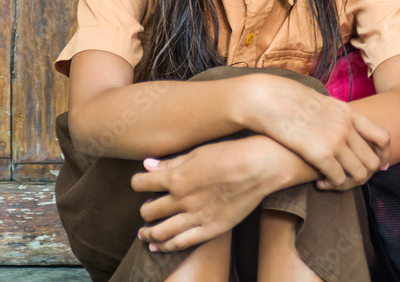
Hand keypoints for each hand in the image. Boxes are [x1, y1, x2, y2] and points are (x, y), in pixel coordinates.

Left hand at [130, 136, 275, 251]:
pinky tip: (157, 246)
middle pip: (149, 210)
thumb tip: (147, 164)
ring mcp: (196, 216)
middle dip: (144, 210)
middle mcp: (182, 199)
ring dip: (148, 233)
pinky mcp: (211, 228)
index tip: (140, 183)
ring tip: (144, 233)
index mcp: (177, 177)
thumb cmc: (232, 153)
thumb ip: (171, 162)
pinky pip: (181, 242)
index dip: (137, 183)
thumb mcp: (198, 152)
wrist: (262, 165)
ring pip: (160, 231)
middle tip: (147, 209)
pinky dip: (165, 246)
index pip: (141, 183)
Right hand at [246, 75, 390, 188]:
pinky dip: (332, 185)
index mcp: (349, 113)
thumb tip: (345, 127)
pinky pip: (339, 178)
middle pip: (372, 160)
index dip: (384, 155)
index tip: (380, 165)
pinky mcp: (321, 154)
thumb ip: (337, 116)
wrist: (269, 100)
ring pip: (359, 173)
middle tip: (348, 179)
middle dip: (364, 174)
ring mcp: (336, 140)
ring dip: (348, 183)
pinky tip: (319, 183)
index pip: (383, 137)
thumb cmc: (290, 102)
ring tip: (333, 182)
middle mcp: (347, 126)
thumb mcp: (322, 102)